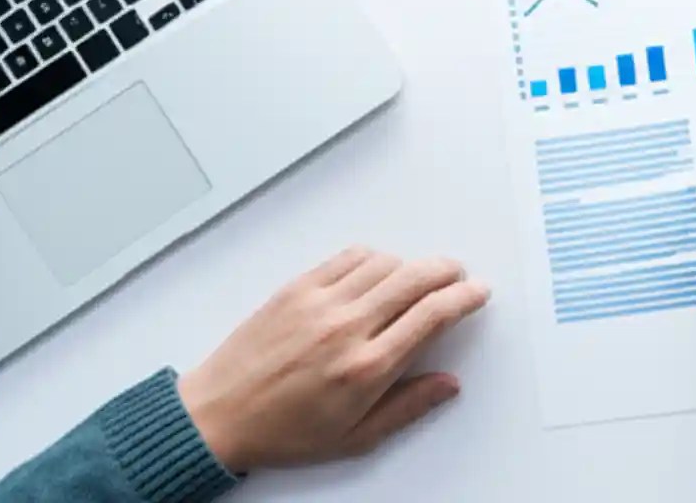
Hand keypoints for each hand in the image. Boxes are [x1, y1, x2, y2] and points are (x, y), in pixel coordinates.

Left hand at [177, 247, 490, 471]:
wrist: (218, 416)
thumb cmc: (283, 432)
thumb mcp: (355, 438)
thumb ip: (408, 407)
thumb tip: (448, 385)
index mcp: (368, 368)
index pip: (433, 315)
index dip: (465, 298)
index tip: (477, 293)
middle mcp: (348, 328)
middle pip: (416, 278)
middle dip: (447, 272)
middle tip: (458, 276)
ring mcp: (320, 303)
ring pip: (385, 263)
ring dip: (411, 265)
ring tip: (418, 279)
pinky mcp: (296, 289)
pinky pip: (348, 258)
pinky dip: (373, 258)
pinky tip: (378, 271)